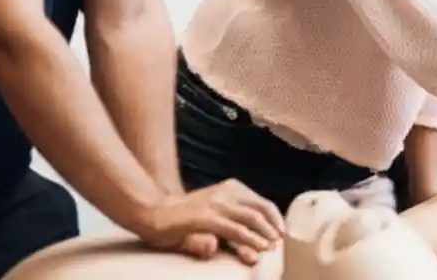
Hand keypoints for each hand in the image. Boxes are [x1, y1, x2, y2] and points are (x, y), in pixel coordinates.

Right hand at [139, 179, 284, 265]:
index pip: (260, 202)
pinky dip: (249, 238)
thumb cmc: (184, 219)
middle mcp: (226, 192)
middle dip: (274, 225)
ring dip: (265, 233)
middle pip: (260, 207)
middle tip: (281, 241)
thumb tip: (256, 245)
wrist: (153, 213)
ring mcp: (216, 204)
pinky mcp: (205, 218)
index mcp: (231, 189)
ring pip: (251, 217)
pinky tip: (258, 247)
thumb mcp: (214, 218)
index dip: (274, 217)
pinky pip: (233, 228)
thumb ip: (233, 227)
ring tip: (273, 246)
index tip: (282, 231)